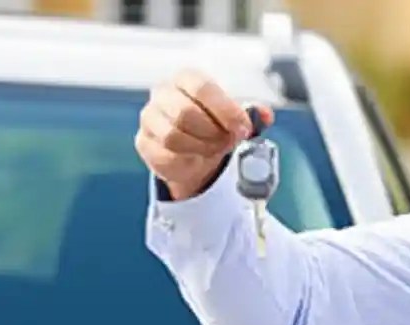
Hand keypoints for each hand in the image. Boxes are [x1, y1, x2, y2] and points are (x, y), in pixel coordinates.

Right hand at [134, 69, 273, 199]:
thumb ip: (251, 114)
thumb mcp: (236, 117)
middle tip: (228, 143)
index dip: (225, 110)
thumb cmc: (215, 124)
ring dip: (201, 148)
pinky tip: (197, 158)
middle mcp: (163, 93)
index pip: (202, 87)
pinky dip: (187, 161)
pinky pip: (165, 155)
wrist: (193, 149)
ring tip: (214, 149)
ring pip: (173, 136)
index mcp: (187, 78)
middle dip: (213, 133)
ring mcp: (150, 117)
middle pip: (185, 113)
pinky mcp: (144, 142)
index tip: (243, 129)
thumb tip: (265, 114)